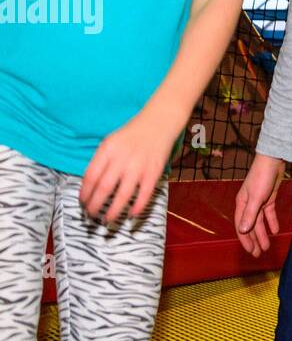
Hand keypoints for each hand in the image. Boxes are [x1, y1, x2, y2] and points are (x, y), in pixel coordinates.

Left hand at [80, 110, 177, 226]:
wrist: (159, 121)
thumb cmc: (131, 134)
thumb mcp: (110, 142)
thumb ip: (100, 162)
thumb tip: (90, 187)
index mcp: (108, 150)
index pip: (91, 177)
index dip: (84, 193)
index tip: (83, 203)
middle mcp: (122, 158)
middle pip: (104, 188)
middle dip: (95, 206)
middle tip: (91, 215)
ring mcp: (139, 166)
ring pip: (123, 195)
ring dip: (113, 211)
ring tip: (107, 220)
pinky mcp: (154, 171)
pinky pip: (144, 194)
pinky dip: (138, 206)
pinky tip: (131, 214)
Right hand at [235, 154, 285, 256]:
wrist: (273, 159)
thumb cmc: (262, 177)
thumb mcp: (256, 197)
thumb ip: (250, 214)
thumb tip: (243, 231)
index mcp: (241, 204)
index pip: (241, 226)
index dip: (246, 240)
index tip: (251, 251)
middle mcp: (248, 204)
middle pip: (251, 226)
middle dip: (254, 240)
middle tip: (259, 254)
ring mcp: (259, 201)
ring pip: (260, 221)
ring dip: (263, 233)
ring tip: (267, 246)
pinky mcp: (268, 197)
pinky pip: (269, 213)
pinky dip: (271, 222)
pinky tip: (275, 230)